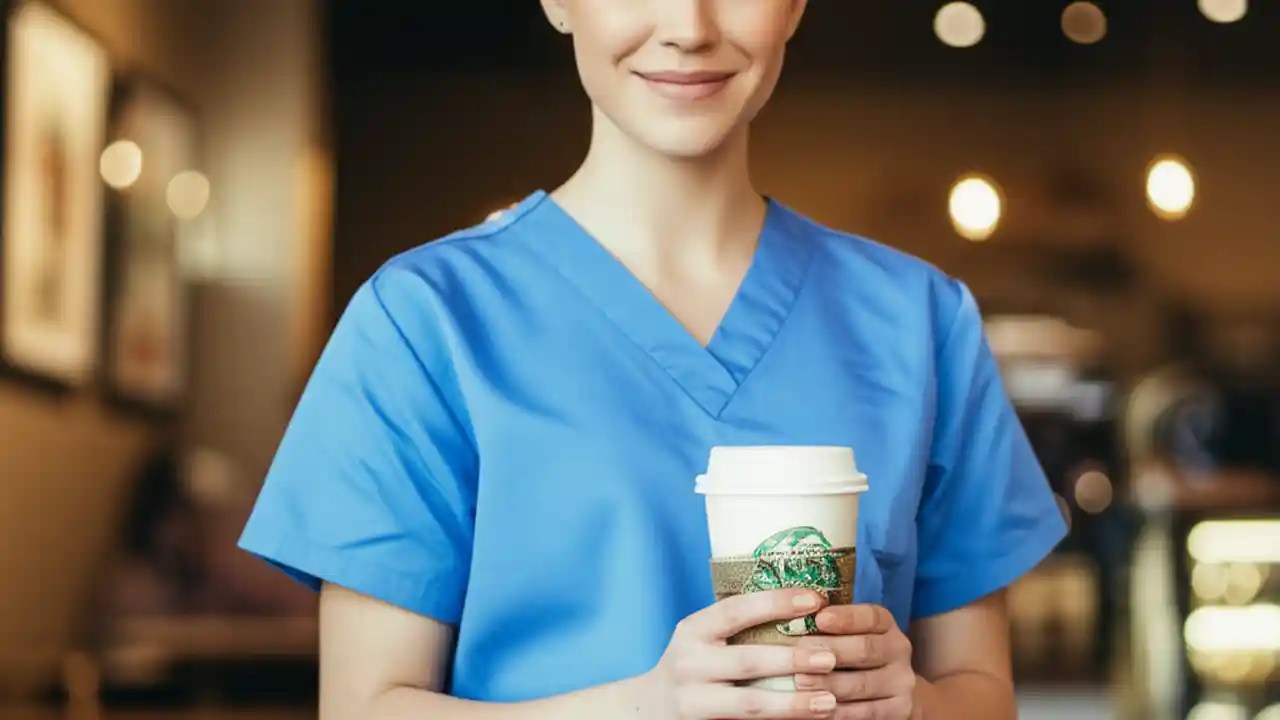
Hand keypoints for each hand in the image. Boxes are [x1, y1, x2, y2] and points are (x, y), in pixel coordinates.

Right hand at [644, 588, 843, 718]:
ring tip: (829, 701)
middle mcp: (689, 664)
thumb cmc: (692, 666)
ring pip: (751, 704)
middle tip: (831, 657)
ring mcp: (693, 701)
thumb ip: (737, 627)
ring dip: (793, 703)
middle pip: (748, 661)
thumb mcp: (701, 638)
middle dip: (793, 658)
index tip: (815, 599)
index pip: (736, 610)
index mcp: (692, 631)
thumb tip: (807, 607)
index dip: (776, 603)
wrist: (648, 709)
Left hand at [794, 604, 917, 719]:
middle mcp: (899, 650)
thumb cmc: (853, 656)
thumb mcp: (848, 635)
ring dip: (829, 684)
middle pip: (865, 649)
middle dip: (829, 651)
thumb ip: (826, 626)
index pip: (871, 616)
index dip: (846, 617)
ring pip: (863, 683)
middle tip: (798, 654)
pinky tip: (815, 708)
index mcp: (886, 625)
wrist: (890, 693)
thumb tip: (789, 615)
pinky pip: (866, 712)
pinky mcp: (899, 711)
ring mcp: (902, 682)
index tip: (819, 618)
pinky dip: (839, 711)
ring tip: (800, 682)